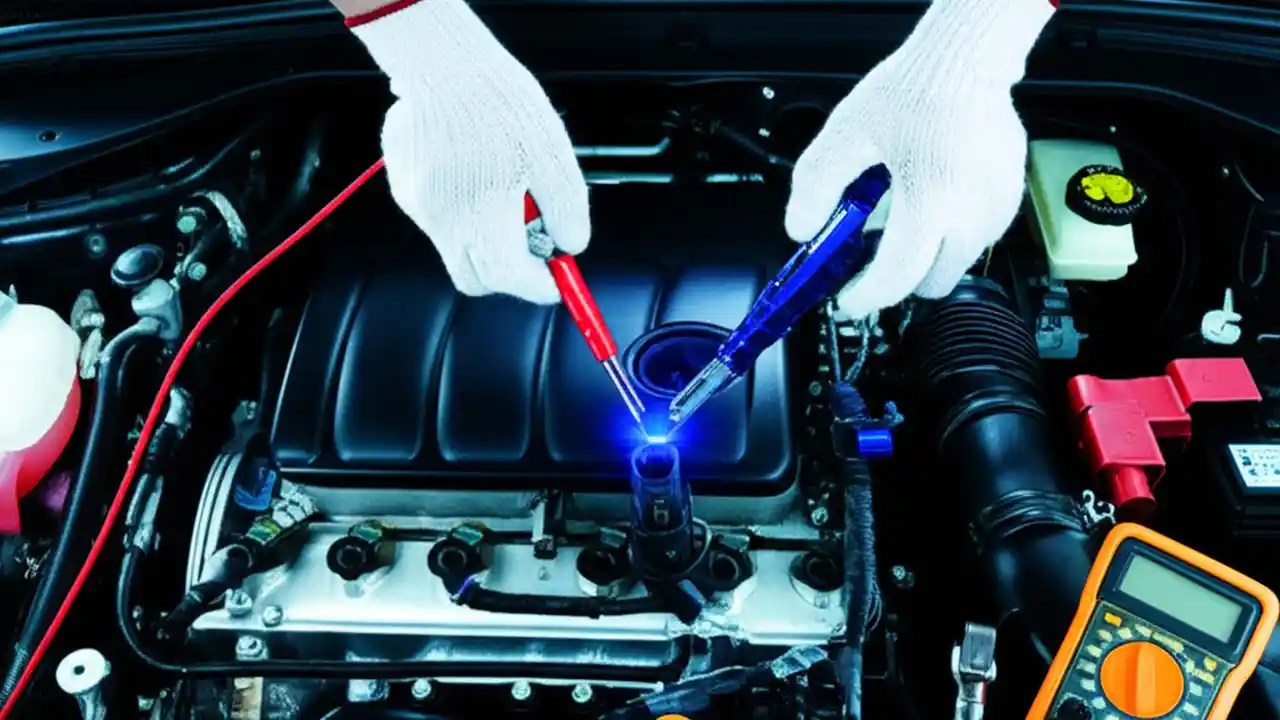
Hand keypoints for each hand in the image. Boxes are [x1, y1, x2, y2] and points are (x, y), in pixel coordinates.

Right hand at [350, 0, 588, 303]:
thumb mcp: (554, 159)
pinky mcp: (404, 186)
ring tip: (503, 186)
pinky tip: (473, 168)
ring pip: (455, 245)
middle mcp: (441, 223)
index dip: (540, 286)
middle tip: (533, 243)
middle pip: (476, 277)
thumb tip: (572, 246)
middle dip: (507, 271)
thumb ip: (567, 212)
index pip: (511, 281)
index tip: (558, 281)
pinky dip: (459, 207)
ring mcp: (417, 206)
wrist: (444, 62)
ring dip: (483, 233)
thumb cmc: (500, 105)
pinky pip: (436, 215)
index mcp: (481, 221)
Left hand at [786, 0, 1054, 320]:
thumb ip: (816, 187)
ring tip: (904, 220)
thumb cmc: (914, 90)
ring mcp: (997, 206)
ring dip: (929, 255)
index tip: (849, 300)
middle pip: (933, 282)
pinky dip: (953, 232)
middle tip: (873, 260)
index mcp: (930, 199)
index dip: (867, 297)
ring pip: (959, 262)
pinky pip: (979, 236)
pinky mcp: (1010, 196)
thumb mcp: (846, 135)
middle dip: (900, 280)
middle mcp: (972, 211)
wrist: (964, 61)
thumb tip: (802, 230)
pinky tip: (932, 203)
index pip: (897, 277)